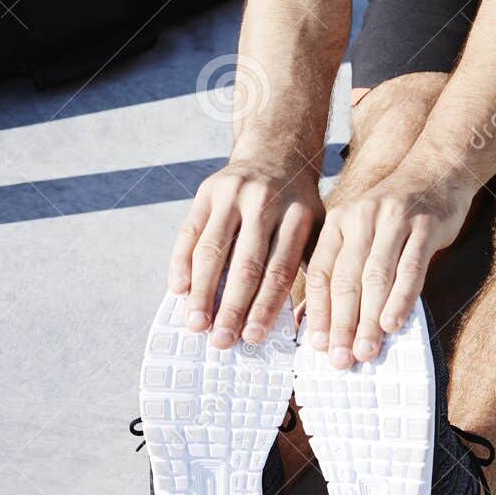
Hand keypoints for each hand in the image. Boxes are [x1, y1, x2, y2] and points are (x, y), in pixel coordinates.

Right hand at [168, 160, 323, 345]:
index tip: (252, 337)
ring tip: (196, 323)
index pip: (278, 269)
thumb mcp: (316, 228)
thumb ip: (309, 267)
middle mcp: (264, 202)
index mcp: (297, 215)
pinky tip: (178, 290)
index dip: (264, 306)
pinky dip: (181, 262)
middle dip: (232, 306)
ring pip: (212, 249)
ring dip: (201, 291)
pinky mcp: (207, 190)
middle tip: (221, 340)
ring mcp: (232, 193)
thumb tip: (305, 326)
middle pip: (245, 263)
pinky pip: (189, 231)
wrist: (275, 153)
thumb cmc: (297, 207)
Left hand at [304, 168, 476, 368]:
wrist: (435, 170)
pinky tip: (392, 323)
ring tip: (365, 351)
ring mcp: (393, 220)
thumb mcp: (359, 232)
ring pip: (376, 276)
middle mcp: (361, 219)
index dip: (317, 311)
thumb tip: (313, 322)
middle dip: (341, 324)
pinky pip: (411, 267)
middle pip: (345, 279)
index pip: (320, 272)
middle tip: (340, 360)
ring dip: (368, 318)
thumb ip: (339, 271)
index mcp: (338, 223)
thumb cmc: (393, 214)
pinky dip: (400, 298)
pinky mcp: (425, 225)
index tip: (316, 346)